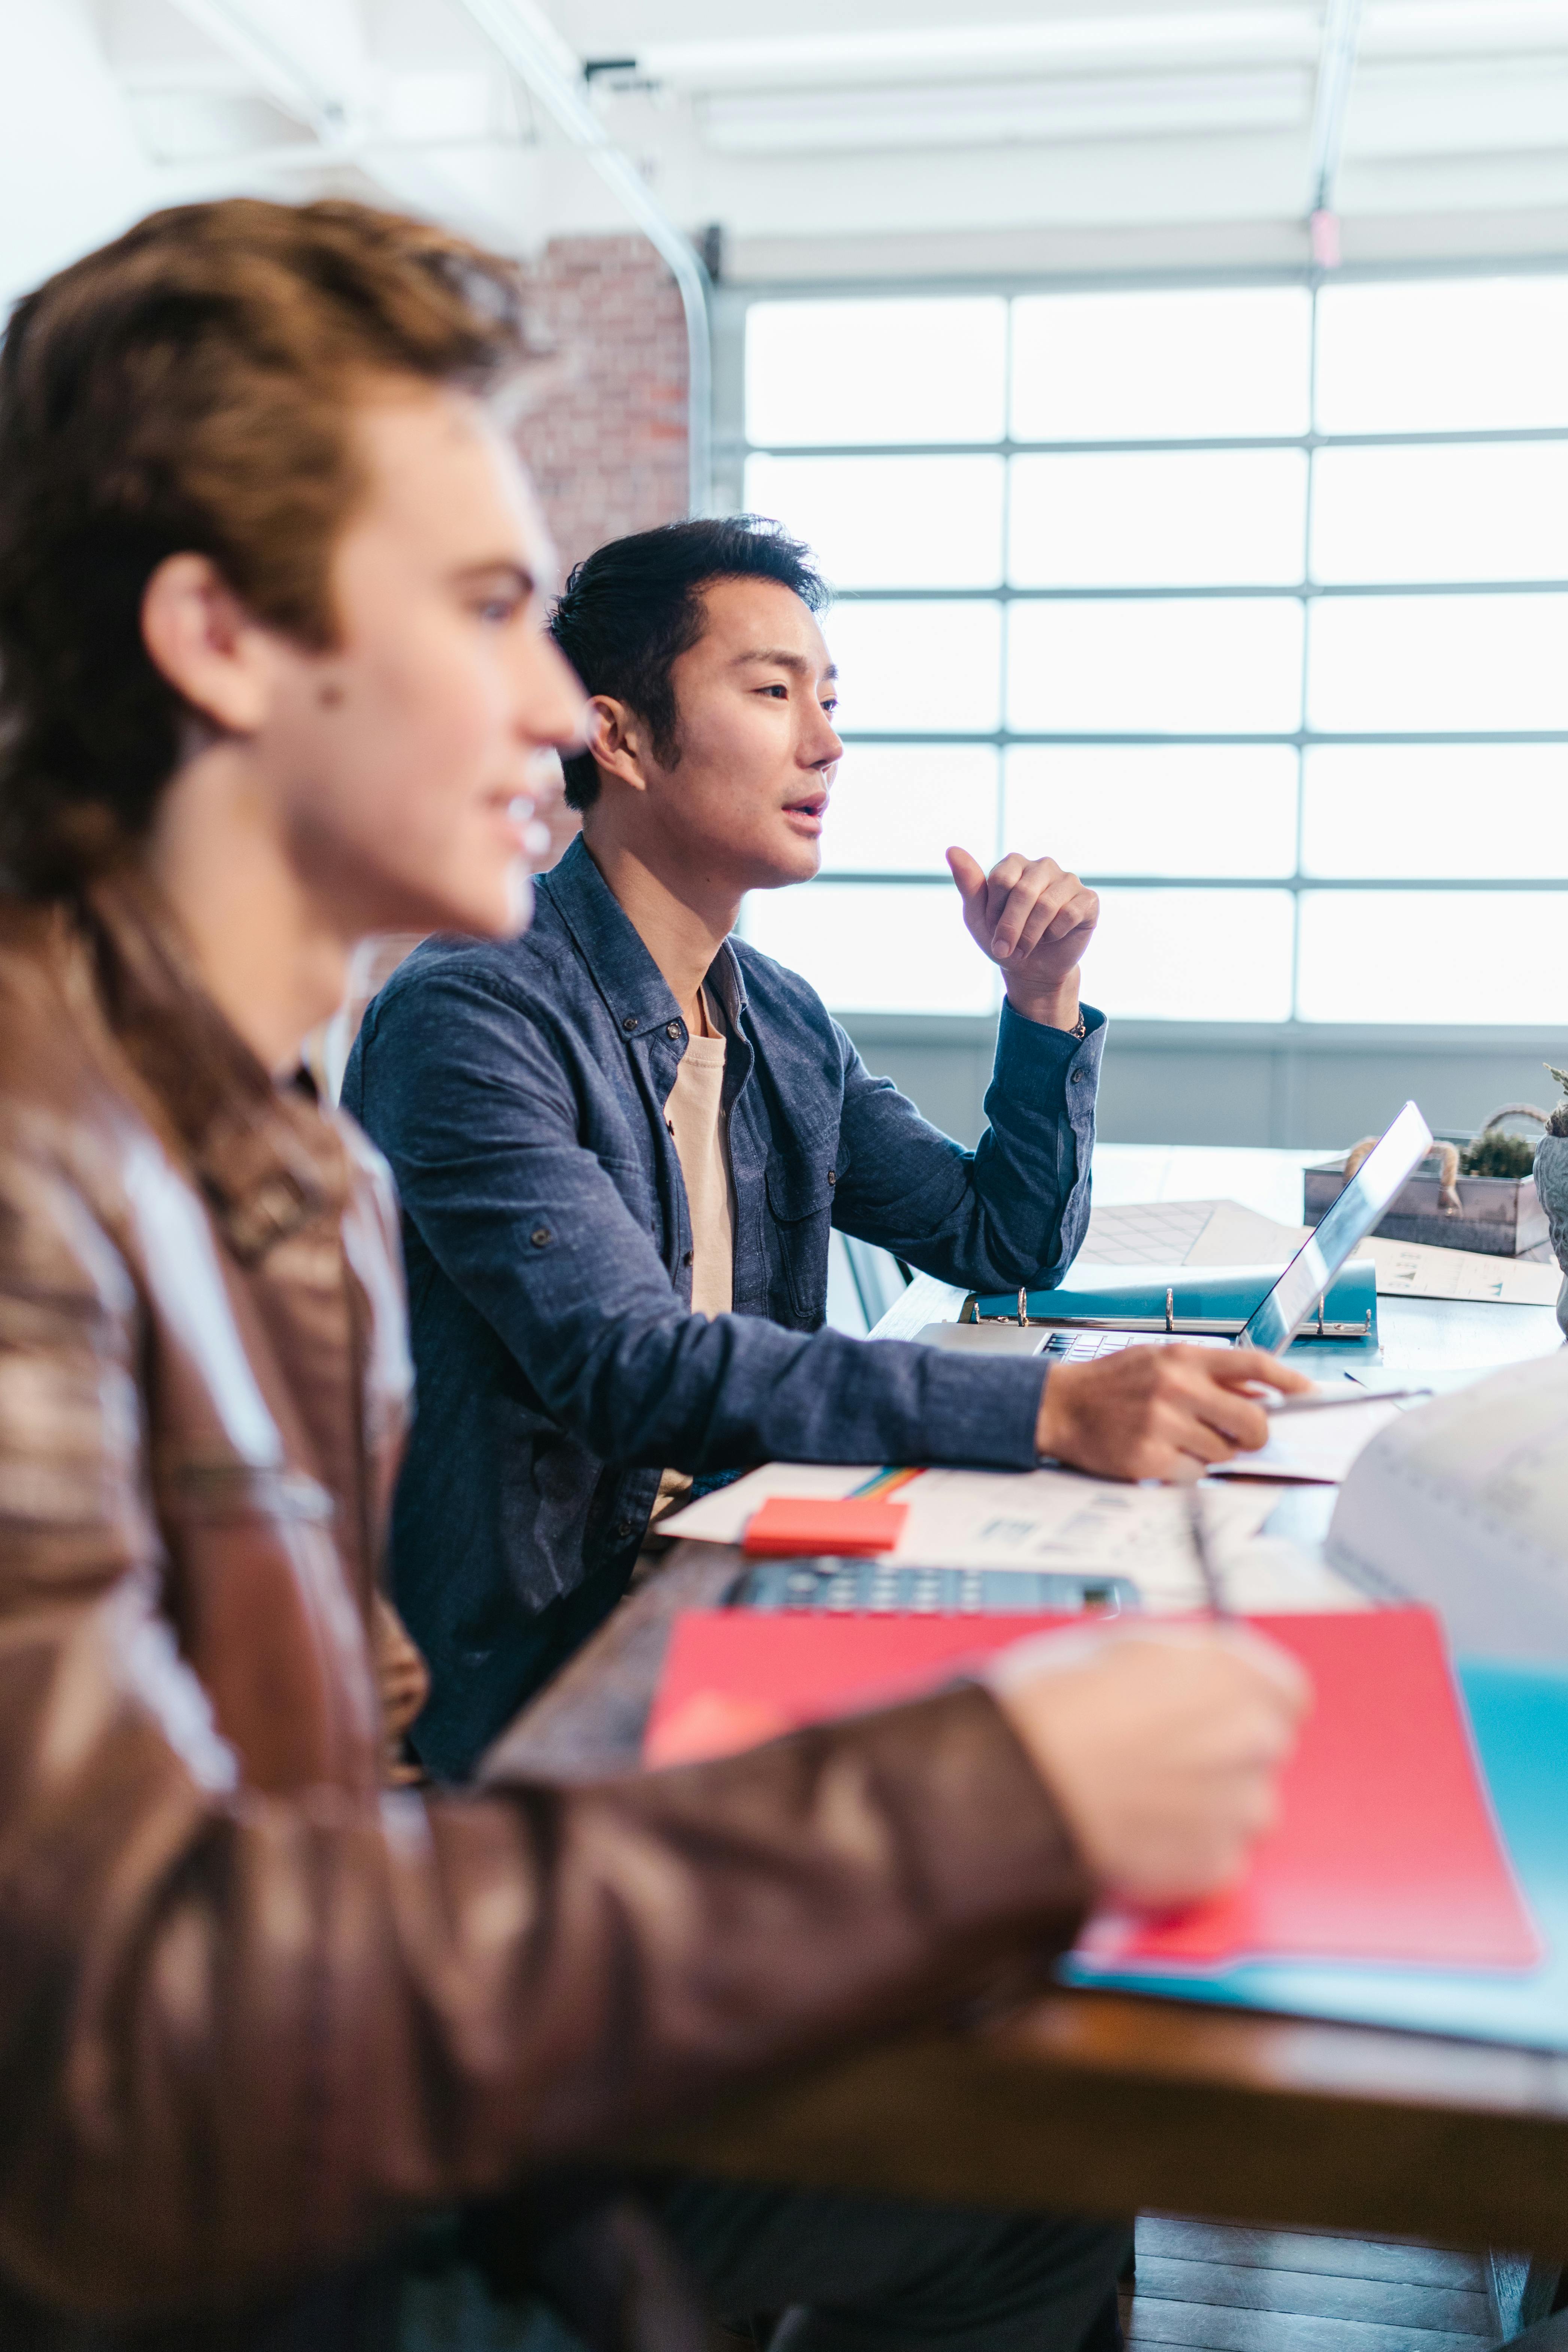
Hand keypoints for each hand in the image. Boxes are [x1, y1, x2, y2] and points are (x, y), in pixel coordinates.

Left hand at [947, 846, 1098, 1028]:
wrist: (1032, 970)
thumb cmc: (1004, 939)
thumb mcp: (978, 916)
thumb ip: (968, 883)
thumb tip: (951, 849)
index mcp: (1014, 863)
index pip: (1001, 879)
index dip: (995, 912)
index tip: (991, 929)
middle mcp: (1042, 866)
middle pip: (1024, 891)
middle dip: (1011, 927)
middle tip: (1005, 949)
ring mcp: (1067, 880)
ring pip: (1047, 904)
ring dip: (1031, 935)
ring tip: (1026, 949)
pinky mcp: (1087, 900)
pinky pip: (1070, 914)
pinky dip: (1055, 934)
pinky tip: (1053, 937)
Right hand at [988, 1623, 1309, 1908]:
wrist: (1012, 1788)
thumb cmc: (1047, 1710)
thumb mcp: (1115, 1645)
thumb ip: (1175, 1662)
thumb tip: (1181, 1675)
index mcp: (1232, 1671)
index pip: (1283, 1689)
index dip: (1240, 1700)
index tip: (1212, 1710)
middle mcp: (1252, 1736)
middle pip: (1262, 1747)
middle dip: (1219, 1752)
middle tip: (1159, 1754)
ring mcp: (1241, 1808)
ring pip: (1244, 1806)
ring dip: (1206, 1803)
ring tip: (1140, 1797)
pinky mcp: (1217, 1868)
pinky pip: (1218, 1857)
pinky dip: (1186, 1850)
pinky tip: (1139, 1831)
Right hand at [1034, 1345, 1311, 1480]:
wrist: (1059, 1406)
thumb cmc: (1111, 1385)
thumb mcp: (1159, 1361)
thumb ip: (1207, 1373)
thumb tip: (1259, 1392)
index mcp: (1182, 1358)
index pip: (1253, 1364)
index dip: (1288, 1381)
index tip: (1309, 1394)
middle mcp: (1176, 1388)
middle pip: (1252, 1420)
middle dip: (1254, 1435)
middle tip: (1240, 1437)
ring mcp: (1162, 1424)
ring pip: (1223, 1453)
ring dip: (1210, 1453)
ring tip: (1178, 1439)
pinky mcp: (1149, 1459)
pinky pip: (1194, 1475)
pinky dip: (1185, 1471)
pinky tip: (1161, 1454)